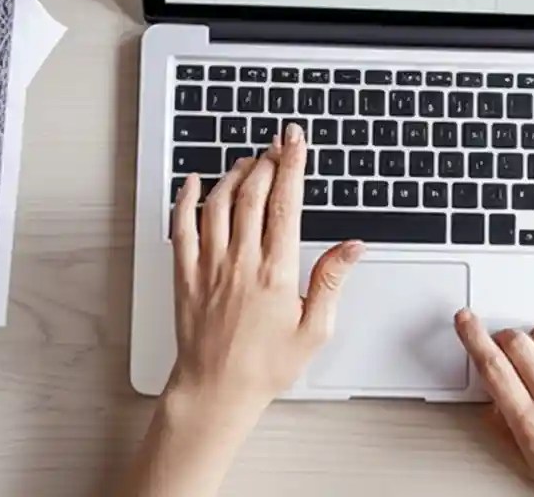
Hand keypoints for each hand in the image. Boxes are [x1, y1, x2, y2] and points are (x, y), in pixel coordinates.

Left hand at [167, 123, 364, 410]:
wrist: (216, 391)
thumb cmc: (265, 366)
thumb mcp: (314, 329)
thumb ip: (331, 281)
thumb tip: (351, 247)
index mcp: (275, 272)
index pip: (286, 204)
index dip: (291, 165)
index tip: (295, 141)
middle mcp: (241, 263)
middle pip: (253, 194)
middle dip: (267, 161)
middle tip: (277, 144)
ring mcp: (209, 266)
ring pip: (219, 203)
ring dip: (234, 175)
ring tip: (248, 161)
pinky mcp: (185, 275)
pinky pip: (182, 226)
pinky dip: (186, 199)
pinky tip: (194, 183)